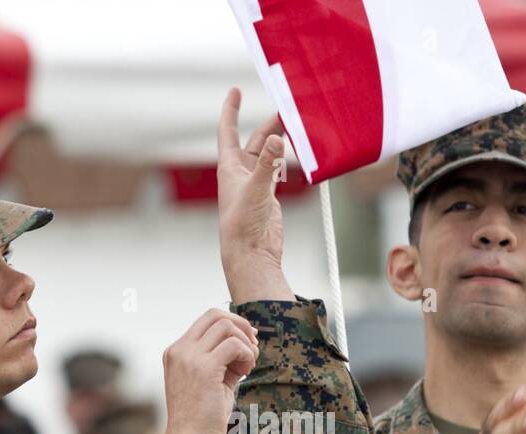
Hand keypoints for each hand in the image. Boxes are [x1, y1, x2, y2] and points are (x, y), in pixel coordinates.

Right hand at [148, 309, 258, 433]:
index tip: (247, 344)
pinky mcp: (204, 369)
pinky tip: (246, 373)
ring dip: (245, 343)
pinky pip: (234, 344)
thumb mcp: (209, 383)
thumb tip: (246, 344)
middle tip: (253, 349)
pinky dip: (247, 355)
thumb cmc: (201, 421)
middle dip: (241, 326)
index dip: (232, 325)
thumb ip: (221, 361)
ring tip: (248, 367)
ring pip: (226, 326)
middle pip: (215, 315)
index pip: (206, 320)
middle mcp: (179, 350)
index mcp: (176, 352)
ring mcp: (189, 358)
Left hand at [216, 87, 293, 302]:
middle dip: (269, 123)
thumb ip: (268, 163)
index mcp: (229, 167)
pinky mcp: (268, 195)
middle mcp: (241, 172)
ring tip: (296, 125)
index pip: (227, 130)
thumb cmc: (243, 223)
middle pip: (255, 139)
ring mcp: (255, 183)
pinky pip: (278, 170)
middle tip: (287, 108)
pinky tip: (297, 153)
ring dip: (280, 140)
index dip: (231, 109)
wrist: (250, 252)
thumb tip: (277, 138)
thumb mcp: (257, 189)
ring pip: (269, 154)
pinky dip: (287, 160)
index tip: (235, 90)